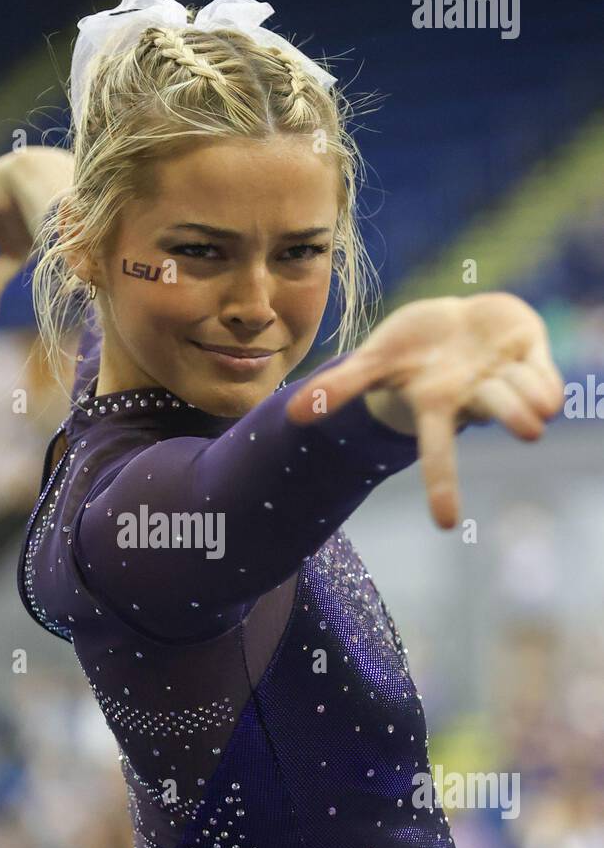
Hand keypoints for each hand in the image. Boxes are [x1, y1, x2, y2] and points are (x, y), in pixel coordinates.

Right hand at [285, 293, 563, 528]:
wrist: (459, 322)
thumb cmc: (409, 348)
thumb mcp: (373, 362)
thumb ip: (340, 387)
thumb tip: (293, 416)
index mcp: (436, 407)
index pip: (437, 452)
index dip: (440, 485)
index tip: (444, 525)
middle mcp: (474, 397)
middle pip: (495, 410)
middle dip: (512, 417)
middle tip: (532, 432)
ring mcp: (505, 376)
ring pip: (526, 391)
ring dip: (533, 397)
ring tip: (544, 413)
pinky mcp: (530, 350)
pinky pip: (546, 369)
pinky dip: (549, 380)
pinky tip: (554, 398)